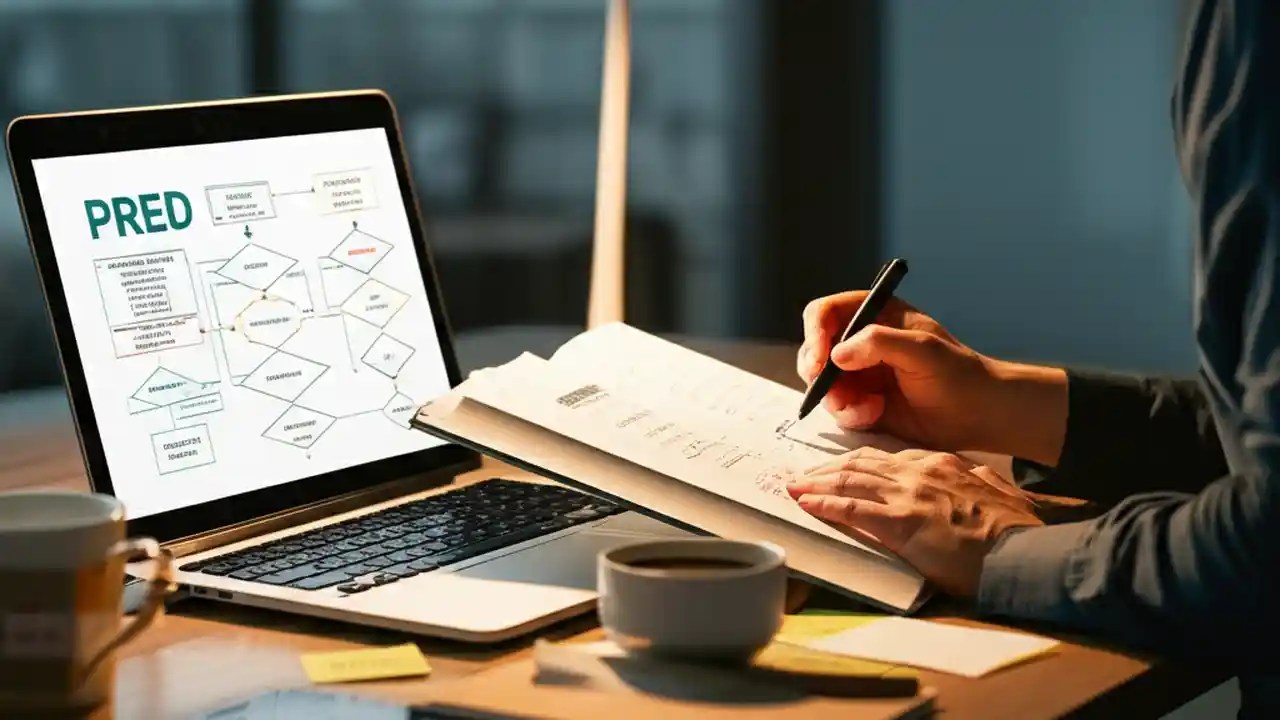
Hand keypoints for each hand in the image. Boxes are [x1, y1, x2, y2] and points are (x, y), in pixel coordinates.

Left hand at [787, 447, 1043, 597]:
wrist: (1027, 550)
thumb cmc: (1018, 529)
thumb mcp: (996, 490)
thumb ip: (976, 479)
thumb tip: (971, 475)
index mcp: (942, 464)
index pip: (889, 457)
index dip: (860, 462)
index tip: (841, 467)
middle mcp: (920, 472)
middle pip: (861, 463)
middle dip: (829, 468)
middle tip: (805, 474)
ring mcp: (908, 495)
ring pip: (850, 481)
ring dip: (817, 483)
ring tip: (795, 485)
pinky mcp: (900, 522)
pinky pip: (851, 509)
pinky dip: (824, 505)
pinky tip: (805, 503)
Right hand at [797, 291, 1067, 464]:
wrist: (979, 416)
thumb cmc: (958, 374)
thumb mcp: (922, 349)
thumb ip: (879, 342)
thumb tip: (836, 354)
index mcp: (875, 315)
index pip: (826, 313)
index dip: (814, 332)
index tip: (819, 358)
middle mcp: (861, 342)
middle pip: (815, 348)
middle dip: (817, 371)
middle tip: (824, 387)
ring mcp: (860, 374)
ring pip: (822, 384)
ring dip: (837, 398)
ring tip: (867, 408)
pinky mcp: (862, 404)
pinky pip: (838, 409)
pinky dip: (852, 415)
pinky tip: (876, 415)